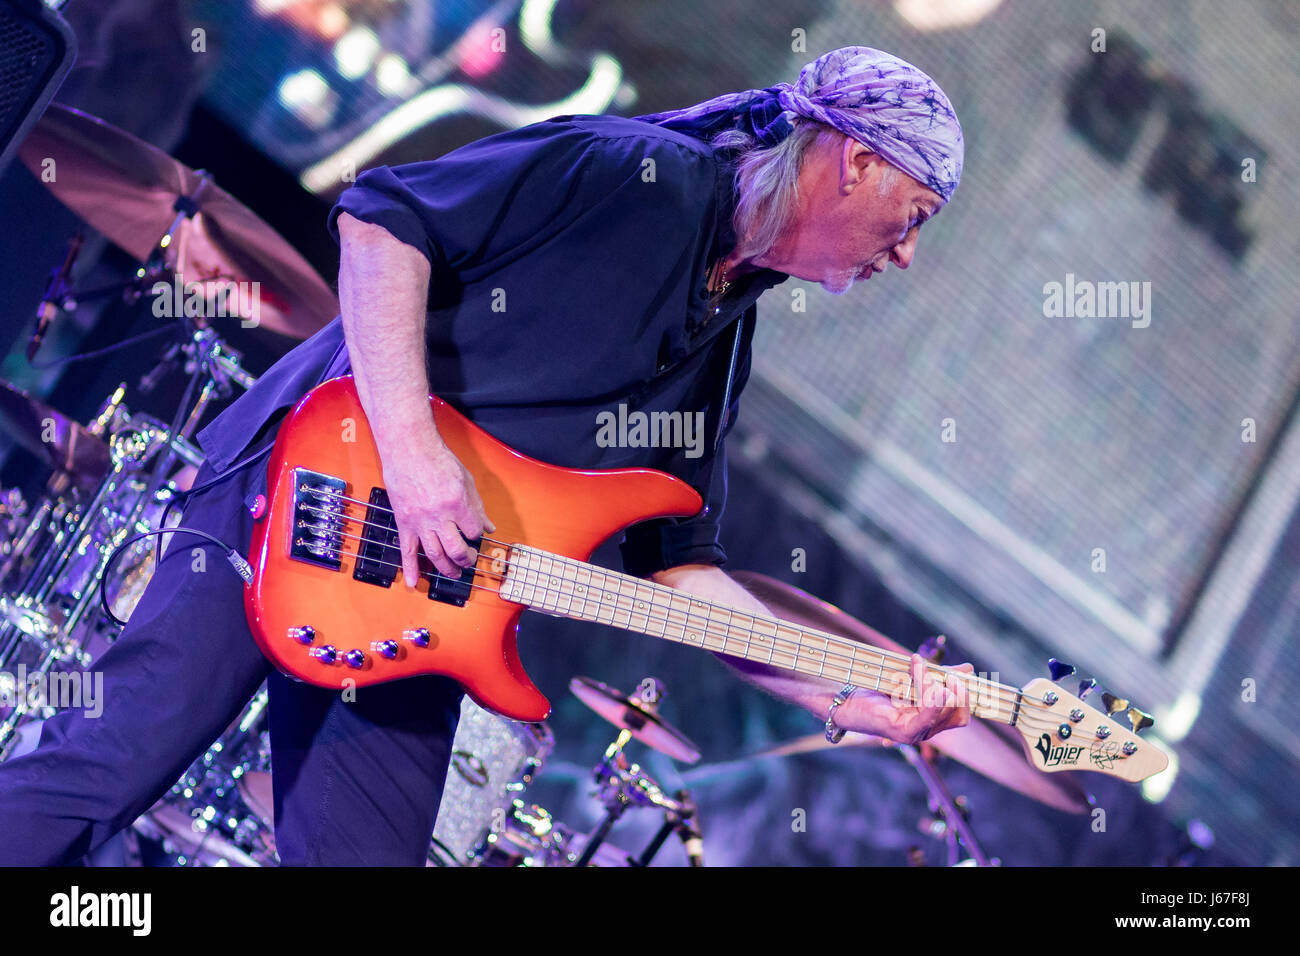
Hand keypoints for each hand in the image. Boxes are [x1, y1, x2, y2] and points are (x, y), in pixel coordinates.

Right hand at [379, 427, 494, 584]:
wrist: (409, 449)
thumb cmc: (437, 460)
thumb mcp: (466, 480)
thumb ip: (477, 506)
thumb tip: (489, 527)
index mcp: (457, 503)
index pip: (474, 531)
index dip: (477, 534)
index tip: (475, 532)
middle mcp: (439, 516)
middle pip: (457, 549)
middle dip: (466, 558)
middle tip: (469, 560)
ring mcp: (420, 521)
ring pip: (435, 554)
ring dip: (447, 568)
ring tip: (454, 573)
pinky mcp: (405, 523)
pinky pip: (407, 550)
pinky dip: (411, 568)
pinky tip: (413, 582)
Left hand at [829, 654, 973, 745]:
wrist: (845, 701)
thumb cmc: (875, 691)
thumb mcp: (912, 680)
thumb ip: (939, 676)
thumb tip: (969, 669)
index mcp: (930, 721)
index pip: (962, 713)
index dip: (963, 692)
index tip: (953, 673)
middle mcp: (926, 731)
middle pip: (957, 710)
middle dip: (949, 684)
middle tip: (926, 667)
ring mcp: (916, 734)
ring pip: (944, 706)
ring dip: (931, 678)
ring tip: (914, 664)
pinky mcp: (904, 732)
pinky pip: (929, 711)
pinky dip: (927, 687)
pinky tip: (918, 671)